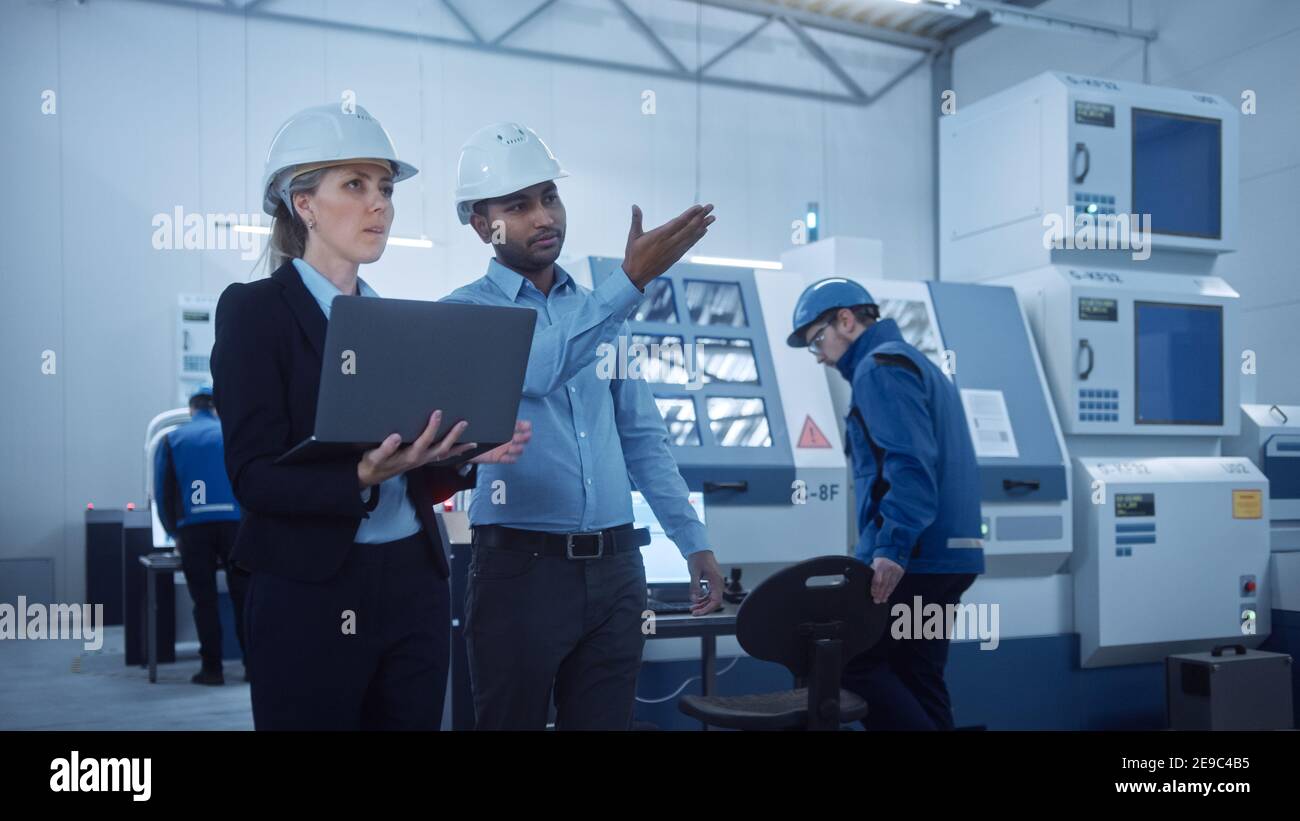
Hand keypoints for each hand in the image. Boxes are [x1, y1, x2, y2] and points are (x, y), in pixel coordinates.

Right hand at [357, 410, 474, 487]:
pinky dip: (452, 453)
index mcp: (409, 456)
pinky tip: (459, 448)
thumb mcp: (374, 457)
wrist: (370, 476)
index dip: (432, 427)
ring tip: (473, 442)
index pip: (424, 441)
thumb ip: (385, 448)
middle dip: (453, 436)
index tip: (438, 412)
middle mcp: (419, 459)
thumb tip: (395, 436)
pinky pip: (441, 457)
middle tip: (464, 423)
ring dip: (458, 447)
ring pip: (444, 455)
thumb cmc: (373, 464)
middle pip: (442, 449)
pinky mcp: (422, 460)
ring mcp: (422, 461)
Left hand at [470, 420, 531, 464]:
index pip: (519, 425)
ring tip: (513, 447)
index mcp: (505, 428)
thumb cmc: (473, 432)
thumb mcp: (480, 422)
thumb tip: (490, 409)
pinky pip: (509, 459)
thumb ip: (487, 418)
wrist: (465, 445)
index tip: (527, 425)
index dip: (524, 425)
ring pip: (518, 449)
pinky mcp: (499, 458)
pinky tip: (508, 456)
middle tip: (526, 436)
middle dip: (525, 437)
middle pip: (522, 438)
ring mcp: (504, 448)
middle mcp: (507, 438)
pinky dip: (510, 458)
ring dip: (518, 448)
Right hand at [622, 203, 715, 288]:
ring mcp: (674, 250)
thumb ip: (636, 220)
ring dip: (703, 226)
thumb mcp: (633, 236)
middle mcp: (669, 243)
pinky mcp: (676, 256)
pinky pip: (689, 244)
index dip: (690, 214)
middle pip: (689, 228)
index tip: (700, 207)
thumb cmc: (633, 254)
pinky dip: (697, 237)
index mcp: (659, 236)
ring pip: (692, 236)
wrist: (637, 276)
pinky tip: (704, 230)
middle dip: (701, 217)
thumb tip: (634, 205)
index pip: (678, 222)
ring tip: (713, 217)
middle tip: (711, 207)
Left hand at [687, 550, 723, 615]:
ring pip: (712, 599)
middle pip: (714, 602)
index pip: (716, 601)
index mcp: (717, 581)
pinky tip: (695, 601)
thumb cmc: (698, 558)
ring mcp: (716, 583)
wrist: (699, 549)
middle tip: (693, 612)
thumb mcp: (694, 572)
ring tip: (692, 608)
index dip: (707, 609)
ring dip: (703, 605)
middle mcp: (718, 583)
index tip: (697, 613)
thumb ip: (695, 587)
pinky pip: (710, 594)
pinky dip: (703, 599)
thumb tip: (694, 600)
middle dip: (704, 609)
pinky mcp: (712, 582)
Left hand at [870, 557, 903, 604]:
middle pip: (884, 584)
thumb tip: (867, 585)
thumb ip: (871, 573)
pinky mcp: (900, 572)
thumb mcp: (874, 564)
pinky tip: (887, 595)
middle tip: (877, 601)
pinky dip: (891, 590)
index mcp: (880, 565)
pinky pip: (895, 584)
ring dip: (886, 594)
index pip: (877, 579)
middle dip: (880, 593)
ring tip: (882, 600)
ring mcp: (896, 570)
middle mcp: (889, 567)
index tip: (873, 595)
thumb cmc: (879, 561)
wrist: (891, 553)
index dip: (875, 588)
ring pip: (890, 585)